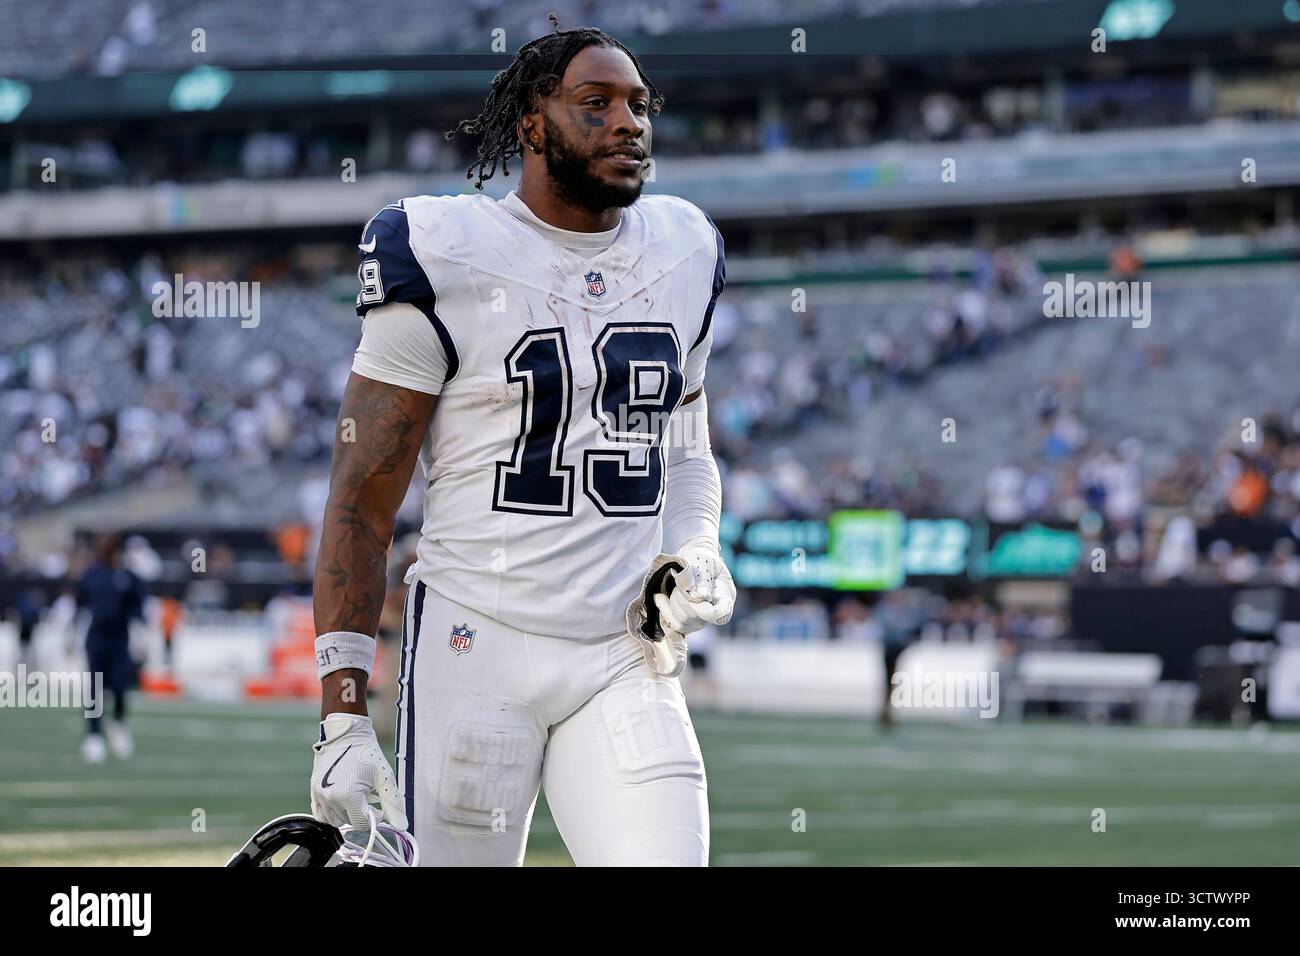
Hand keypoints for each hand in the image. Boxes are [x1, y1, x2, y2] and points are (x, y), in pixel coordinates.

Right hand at [310, 713, 406, 831]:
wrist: (345, 734)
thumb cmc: (366, 753)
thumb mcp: (384, 777)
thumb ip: (393, 803)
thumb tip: (402, 826)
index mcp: (349, 795)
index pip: (361, 823)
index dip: (373, 817)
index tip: (378, 806)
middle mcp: (331, 798)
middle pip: (348, 822)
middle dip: (360, 814)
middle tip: (368, 798)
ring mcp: (319, 795)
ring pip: (334, 820)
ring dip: (346, 813)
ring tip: (355, 796)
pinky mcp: (313, 790)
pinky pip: (320, 813)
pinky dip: (331, 812)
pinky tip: (341, 800)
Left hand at [653, 540, 734, 639]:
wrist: (690, 562)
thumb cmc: (699, 558)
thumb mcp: (703, 560)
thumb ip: (703, 577)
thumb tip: (701, 597)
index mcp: (725, 596)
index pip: (720, 615)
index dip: (704, 610)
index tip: (692, 593)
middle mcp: (715, 614)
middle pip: (697, 619)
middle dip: (682, 600)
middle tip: (678, 583)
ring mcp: (701, 621)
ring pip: (682, 624)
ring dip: (671, 605)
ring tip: (671, 588)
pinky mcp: (687, 624)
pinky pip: (673, 626)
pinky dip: (664, 612)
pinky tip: (660, 598)